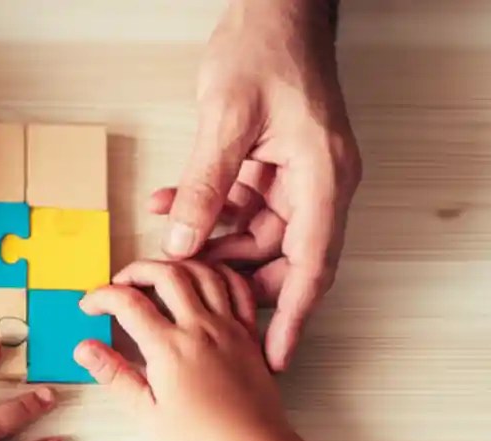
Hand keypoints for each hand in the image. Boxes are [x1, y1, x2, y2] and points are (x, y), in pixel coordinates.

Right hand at [74, 260, 289, 440]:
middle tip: (120, 283)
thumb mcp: (146, 412)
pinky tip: (202, 280)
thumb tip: (83, 348)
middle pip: (165, 273)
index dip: (101, 296)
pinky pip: (237, 287)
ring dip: (175, 266)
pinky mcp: (249, 332)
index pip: (127, 302)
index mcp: (169, 348)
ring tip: (157, 277)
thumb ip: (113, 374)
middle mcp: (199, 328)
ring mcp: (228, 327)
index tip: (90, 306)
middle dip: (135, 270)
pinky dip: (217, 274)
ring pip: (202, 272)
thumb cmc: (200, 438)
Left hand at [153, 0, 361, 370]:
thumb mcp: (227, 119)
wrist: (275, 5)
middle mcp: (320, 183)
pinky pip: (245, 203)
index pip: (312, 265)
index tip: (276, 356)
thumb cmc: (266, 47)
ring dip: (212, 241)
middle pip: (284, 257)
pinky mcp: (278, 164)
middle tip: (193, 304)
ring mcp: (300, 175)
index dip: (293, 316)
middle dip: (236, 280)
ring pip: (258, 233)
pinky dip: (211, 210)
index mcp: (325, 178)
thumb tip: (182, 245)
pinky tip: (172, 209)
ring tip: (166, 247)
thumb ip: (207, 186)